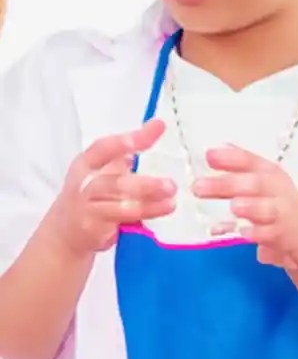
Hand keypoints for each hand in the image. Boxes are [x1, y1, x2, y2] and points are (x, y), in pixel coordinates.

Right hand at [41, 119, 175, 257]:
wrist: (63, 232)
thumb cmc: (91, 196)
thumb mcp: (105, 171)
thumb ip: (127, 152)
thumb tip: (156, 126)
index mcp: (87, 163)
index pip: (104, 148)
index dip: (126, 142)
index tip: (154, 129)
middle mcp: (84, 181)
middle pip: (113, 181)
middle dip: (144, 184)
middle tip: (171, 185)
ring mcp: (86, 204)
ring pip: (118, 201)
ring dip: (147, 201)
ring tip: (172, 201)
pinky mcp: (91, 223)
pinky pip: (120, 216)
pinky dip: (144, 212)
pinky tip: (163, 208)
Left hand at [192, 146, 297, 269]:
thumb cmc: (277, 205)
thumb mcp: (263, 182)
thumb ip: (240, 168)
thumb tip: (216, 149)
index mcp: (270, 173)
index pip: (250, 161)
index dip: (230, 158)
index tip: (208, 156)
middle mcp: (277, 190)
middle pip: (255, 183)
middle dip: (228, 185)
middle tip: (198, 187)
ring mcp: (281, 212)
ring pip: (267, 208)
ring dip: (252, 206)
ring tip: (234, 206)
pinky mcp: (282, 234)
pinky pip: (270, 234)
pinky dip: (258, 233)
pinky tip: (245, 233)